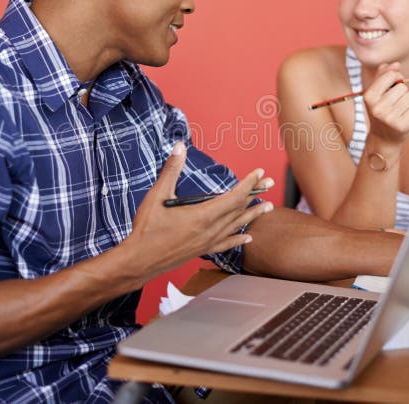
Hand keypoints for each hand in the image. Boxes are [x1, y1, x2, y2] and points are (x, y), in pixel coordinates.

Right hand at [125, 142, 273, 275]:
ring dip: (253, 215)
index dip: (248, 183)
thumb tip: (179, 147)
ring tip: (268, 207)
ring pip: (237, 226)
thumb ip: (171, 170)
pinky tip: (248, 238)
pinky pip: (226, 244)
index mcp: (202, 216)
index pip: (234, 197)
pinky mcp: (202, 251)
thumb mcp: (157, 195)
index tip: (259, 173)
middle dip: (255, 195)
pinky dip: (238, 238)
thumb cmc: (146, 229)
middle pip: (240, 210)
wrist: (139, 261)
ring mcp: (208, 242)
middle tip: (270, 184)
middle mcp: (210, 230)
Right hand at [364, 63, 408, 144]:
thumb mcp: (376, 93)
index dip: (396, 77)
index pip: (390, 75)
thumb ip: (383, 75)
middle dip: (402, 92)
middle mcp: (377, 108)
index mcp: (368, 97)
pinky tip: (406, 114)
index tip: (393, 84)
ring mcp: (390, 118)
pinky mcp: (403, 125)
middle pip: (403, 86)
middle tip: (395, 102)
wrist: (383, 138)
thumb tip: (396, 64)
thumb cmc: (380, 111)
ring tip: (400, 109)